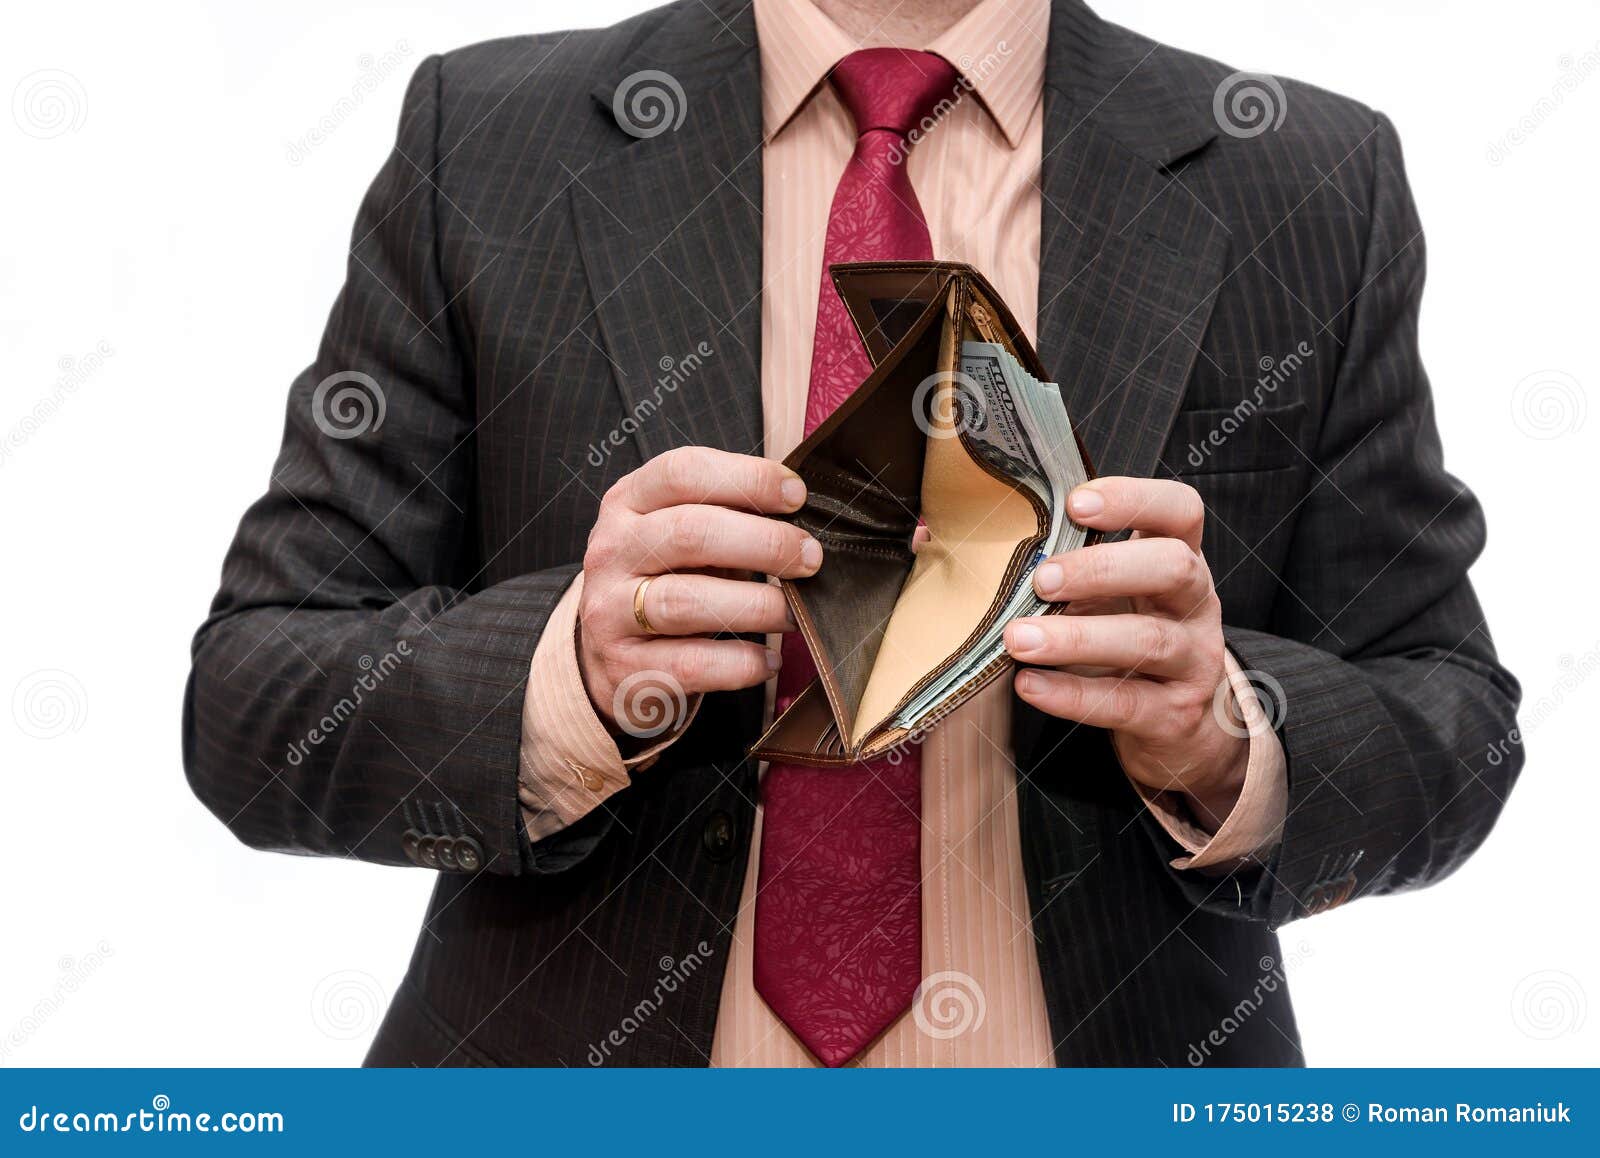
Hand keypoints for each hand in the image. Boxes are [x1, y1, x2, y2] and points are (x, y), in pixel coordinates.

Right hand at [577, 446, 819, 733]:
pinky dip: (740, 662)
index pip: (683, 472)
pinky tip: (769, 660)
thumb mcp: (680, 538)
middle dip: (764, 543)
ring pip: (687, 601)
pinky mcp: (625, 668)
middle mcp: (611, 552)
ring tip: (796, 613)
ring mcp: (610, 612)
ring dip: (757, 606)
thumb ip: (727, 519)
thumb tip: (802, 522)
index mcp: (627, 503)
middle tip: (810, 558)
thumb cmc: (665, 583)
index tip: (798, 495)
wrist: (611, 661)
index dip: (747, 478)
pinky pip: (691, 664)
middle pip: (690, 533)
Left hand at [1002, 477, 1248, 830]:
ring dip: (1077, 638)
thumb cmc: (1124, 634)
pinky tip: (1028, 685)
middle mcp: (1195, 603)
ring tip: (1018, 638)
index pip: (1179, 510)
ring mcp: (1192, 660)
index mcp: (1178, 556)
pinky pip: (1124, 702)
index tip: (1076, 502)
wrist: (1182, 724)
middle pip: (1172, 567)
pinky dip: (1073, 695)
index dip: (1134, 498)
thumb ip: (1044, 561)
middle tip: (1041, 578)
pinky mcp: (1173, 715)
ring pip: (1147, 640)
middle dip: (1102, 568)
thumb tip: (928, 535)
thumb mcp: (1104, 593)